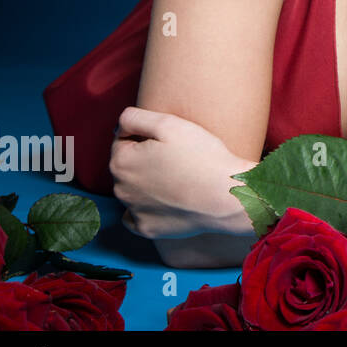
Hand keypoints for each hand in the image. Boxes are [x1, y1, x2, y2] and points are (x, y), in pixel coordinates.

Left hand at [109, 106, 257, 239]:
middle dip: (144, 160)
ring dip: (146, 183)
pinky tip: (166, 201)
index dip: (146, 136)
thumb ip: (135, 117)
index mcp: (121, 161)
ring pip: (132, 190)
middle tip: (176, 158)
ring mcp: (133, 211)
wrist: (226, 196)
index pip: (122, 141)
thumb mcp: (169, 123)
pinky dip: (148, 208)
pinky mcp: (147, 228)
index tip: (169, 141)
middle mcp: (120, 189)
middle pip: (127, 166)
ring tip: (177, 177)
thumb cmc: (201, 157)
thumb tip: (120, 124)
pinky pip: (138, 216)